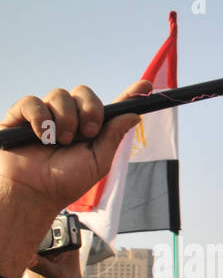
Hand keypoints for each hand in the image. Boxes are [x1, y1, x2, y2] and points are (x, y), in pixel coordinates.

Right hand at [0, 82, 149, 277]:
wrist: (35, 192)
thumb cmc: (66, 181)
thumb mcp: (97, 160)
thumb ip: (112, 136)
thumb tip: (133, 115)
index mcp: (90, 128)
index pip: (110, 107)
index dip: (128, 94)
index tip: (146, 85)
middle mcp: (69, 117)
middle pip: (84, 92)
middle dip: (90, 110)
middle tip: (88, 133)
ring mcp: (46, 114)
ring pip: (60, 95)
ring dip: (65, 120)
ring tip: (60, 143)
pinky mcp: (22, 115)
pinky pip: (33, 102)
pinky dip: (40, 119)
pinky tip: (41, 137)